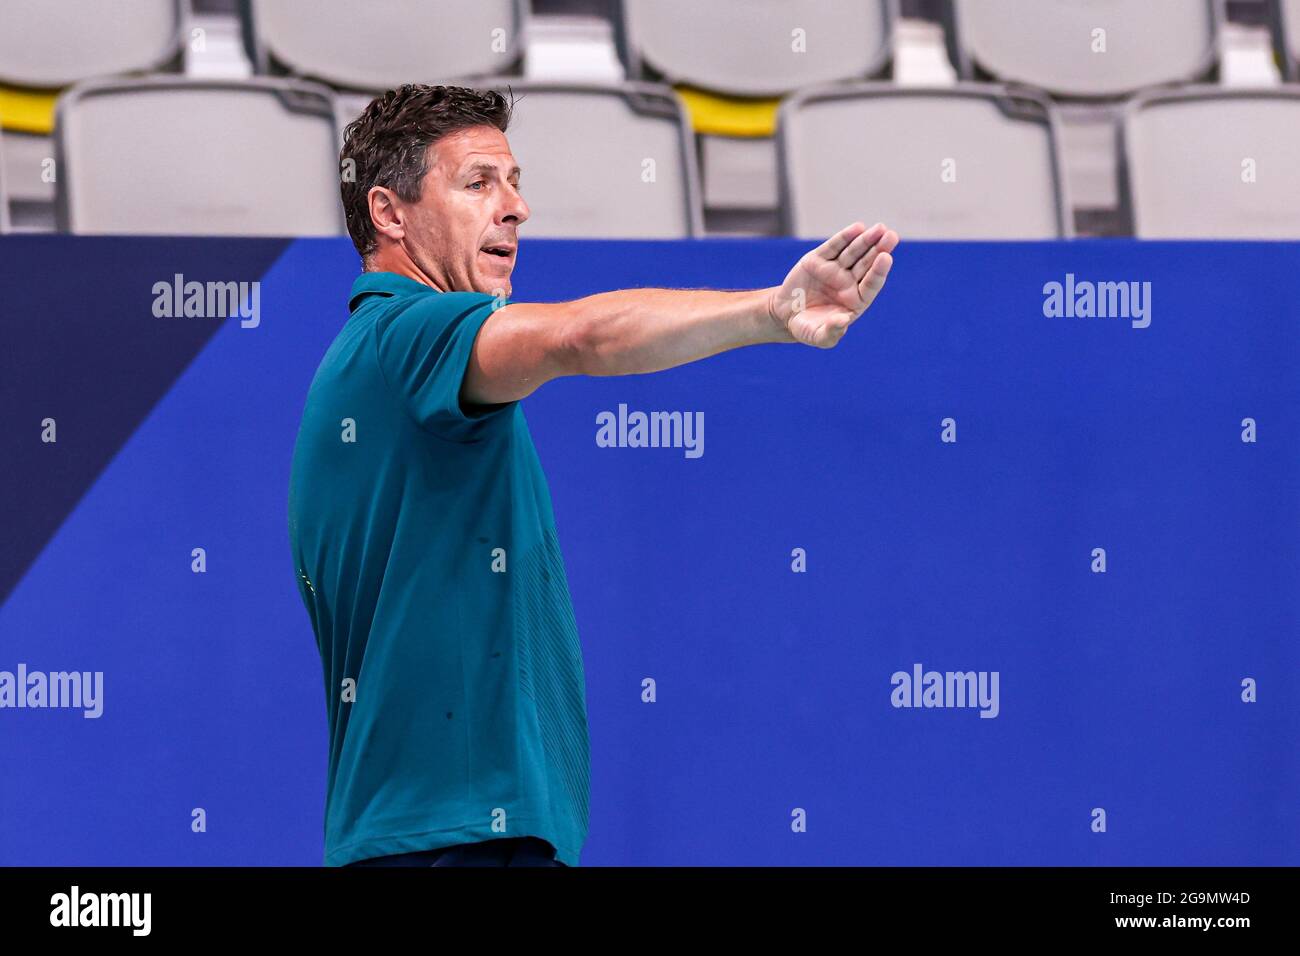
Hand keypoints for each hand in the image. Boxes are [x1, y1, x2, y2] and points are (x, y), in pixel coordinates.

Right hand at [767, 222, 898, 347]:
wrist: (784, 315)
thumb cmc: (807, 329)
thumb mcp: (819, 336)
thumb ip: (832, 331)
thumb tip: (843, 321)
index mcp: (856, 301)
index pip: (871, 284)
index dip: (878, 271)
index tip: (886, 257)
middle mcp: (849, 283)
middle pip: (867, 263)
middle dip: (879, 249)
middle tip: (891, 236)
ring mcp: (835, 269)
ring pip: (853, 252)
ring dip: (866, 239)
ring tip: (879, 228)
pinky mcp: (819, 259)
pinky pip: (834, 246)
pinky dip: (845, 237)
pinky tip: (857, 228)